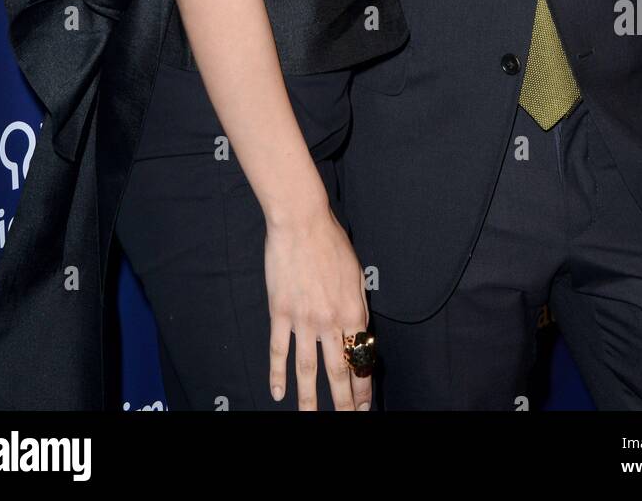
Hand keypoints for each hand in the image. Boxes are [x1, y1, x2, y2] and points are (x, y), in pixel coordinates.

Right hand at [264, 203, 372, 411]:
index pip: (360, 358)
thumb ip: (358, 305)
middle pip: (337, 370)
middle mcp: (330, 320)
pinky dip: (277, 374)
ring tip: (311, 419)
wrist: (302, 223)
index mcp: (353, 310)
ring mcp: (303, 319)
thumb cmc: (332, 242)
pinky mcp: (280, 312)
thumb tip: (360, 331)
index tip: (364, 403)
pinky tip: (277, 392)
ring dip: (310, 399)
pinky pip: (279, 350)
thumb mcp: (357, 273)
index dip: (363, 384)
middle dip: (343, 401)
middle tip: (347, 419)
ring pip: (308, 369)